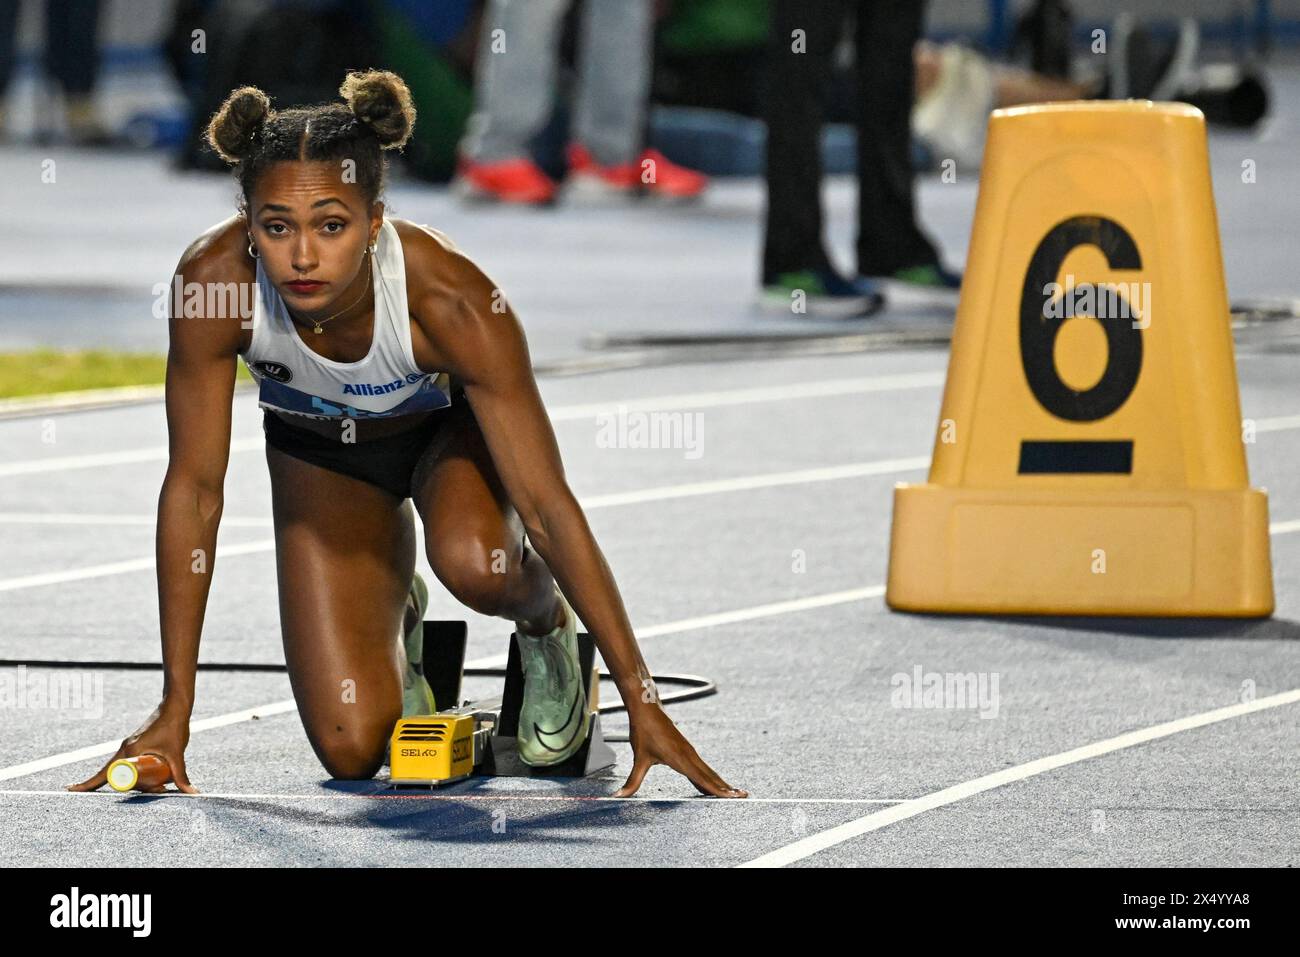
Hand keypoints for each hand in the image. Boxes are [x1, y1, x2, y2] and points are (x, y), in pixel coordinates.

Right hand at [66, 700, 198, 794]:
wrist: (175, 707)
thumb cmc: (173, 727)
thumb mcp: (176, 754)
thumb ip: (181, 775)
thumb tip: (191, 793)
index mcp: (128, 751)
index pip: (104, 773)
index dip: (88, 784)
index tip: (70, 791)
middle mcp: (125, 750)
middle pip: (120, 777)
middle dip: (136, 787)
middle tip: (161, 790)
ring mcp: (130, 747)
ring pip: (127, 771)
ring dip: (141, 781)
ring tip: (164, 785)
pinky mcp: (138, 746)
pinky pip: (132, 764)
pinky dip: (140, 773)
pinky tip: (151, 778)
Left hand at [614, 701, 746, 797]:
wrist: (647, 708)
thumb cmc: (644, 730)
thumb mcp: (639, 757)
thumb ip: (632, 781)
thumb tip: (618, 796)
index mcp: (680, 759)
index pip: (702, 779)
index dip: (717, 790)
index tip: (732, 797)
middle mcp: (689, 755)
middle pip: (711, 776)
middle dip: (726, 788)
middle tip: (744, 797)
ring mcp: (689, 752)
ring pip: (708, 771)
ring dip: (721, 782)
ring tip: (734, 793)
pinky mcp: (686, 750)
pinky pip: (702, 766)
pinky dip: (710, 776)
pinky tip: (711, 784)